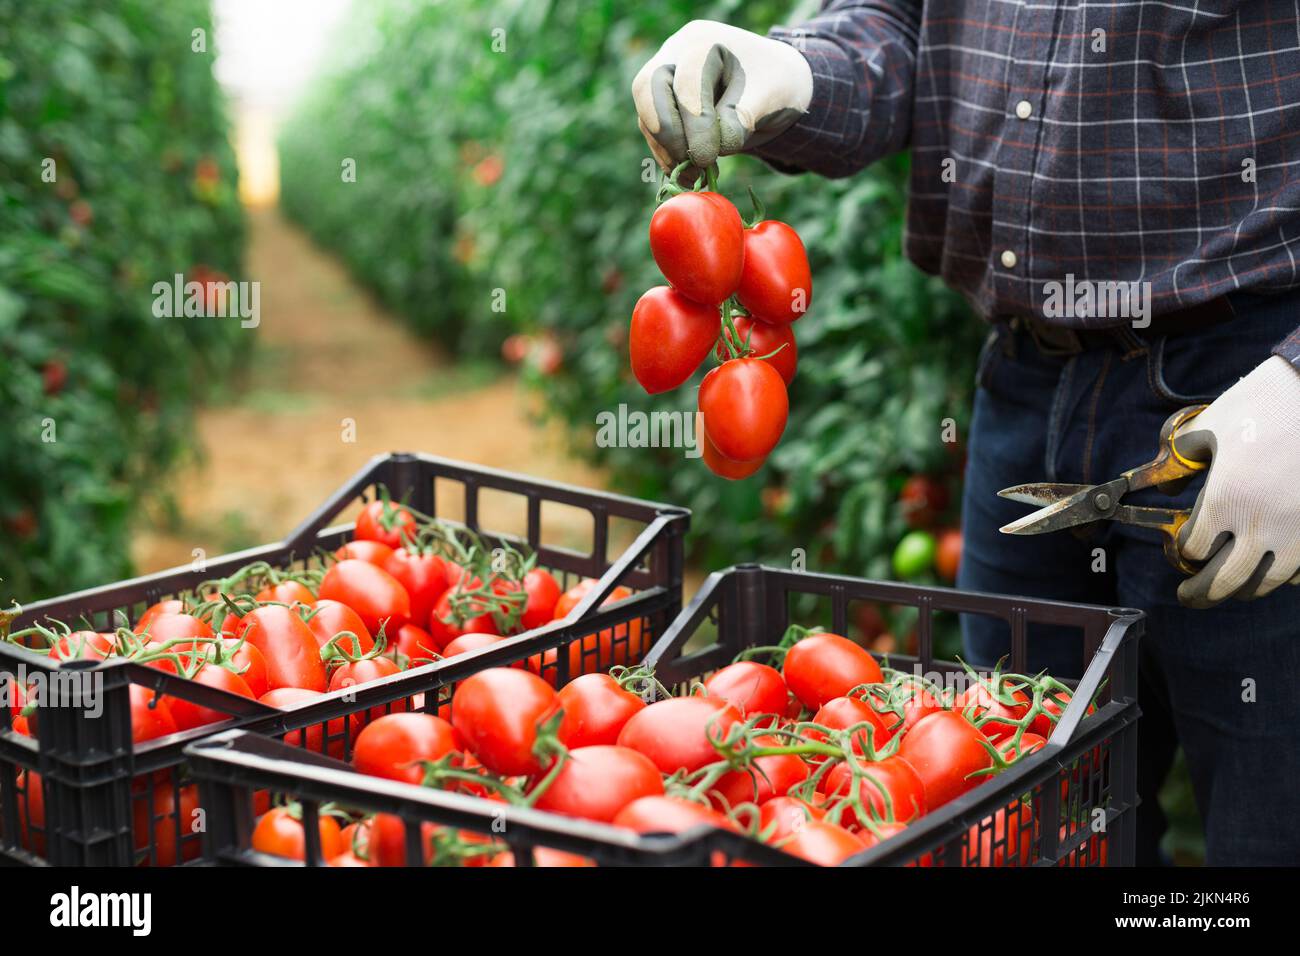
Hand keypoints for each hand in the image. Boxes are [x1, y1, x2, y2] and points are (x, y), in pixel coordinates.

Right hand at [632, 20, 812, 171]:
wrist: (771, 84)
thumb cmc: (774, 84)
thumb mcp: (771, 96)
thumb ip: (742, 118)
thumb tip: (717, 145)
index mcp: (705, 42)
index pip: (688, 81)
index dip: (694, 123)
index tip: (708, 158)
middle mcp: (675, 54)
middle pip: (648, 90)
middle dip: (668, 134)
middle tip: (693, 166)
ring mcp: (663, 79)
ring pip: (646, 115)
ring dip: (666, 151)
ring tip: (694, 177)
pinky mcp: (660, 105)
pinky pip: (652, 132)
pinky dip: (668, 156)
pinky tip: (689, 174)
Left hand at [1174, 356, 1299, 606]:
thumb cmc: (1264, 404)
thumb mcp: (1211, 424)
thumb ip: (1181, 456)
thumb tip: (1166, 483)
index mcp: (1226, 500)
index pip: (1194, 548)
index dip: (1183, 549)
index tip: (1183, 545)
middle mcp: (1262, 524)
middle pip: (1223, 580)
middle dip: (1199, 593)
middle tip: (1186, 596)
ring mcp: (1297, 532)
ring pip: (1264, 582)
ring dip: (1240, 589)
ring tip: (1228, 588)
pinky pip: (1298, 573)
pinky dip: (1282, 577)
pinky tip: (1271, 570)